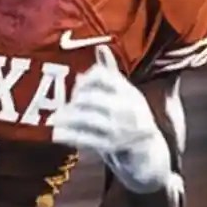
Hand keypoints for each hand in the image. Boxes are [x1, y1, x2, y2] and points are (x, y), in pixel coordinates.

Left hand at [51, 45, 171, 192]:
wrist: (151, 160)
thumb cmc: (132, 124)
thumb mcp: (124, 98)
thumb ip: (111, 75)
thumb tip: (100, 46)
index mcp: (131, 93)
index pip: (104, 76)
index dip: (86, 80)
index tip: (76, 88)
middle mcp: (130, 109)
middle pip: (93, 97)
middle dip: (74, 101)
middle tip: (61, 107)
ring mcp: (125, 129)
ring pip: (89, 118)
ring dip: (68, 118)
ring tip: (55, 120)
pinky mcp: (117, 148)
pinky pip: (89, 139)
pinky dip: (71, 136)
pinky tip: (57, 135)